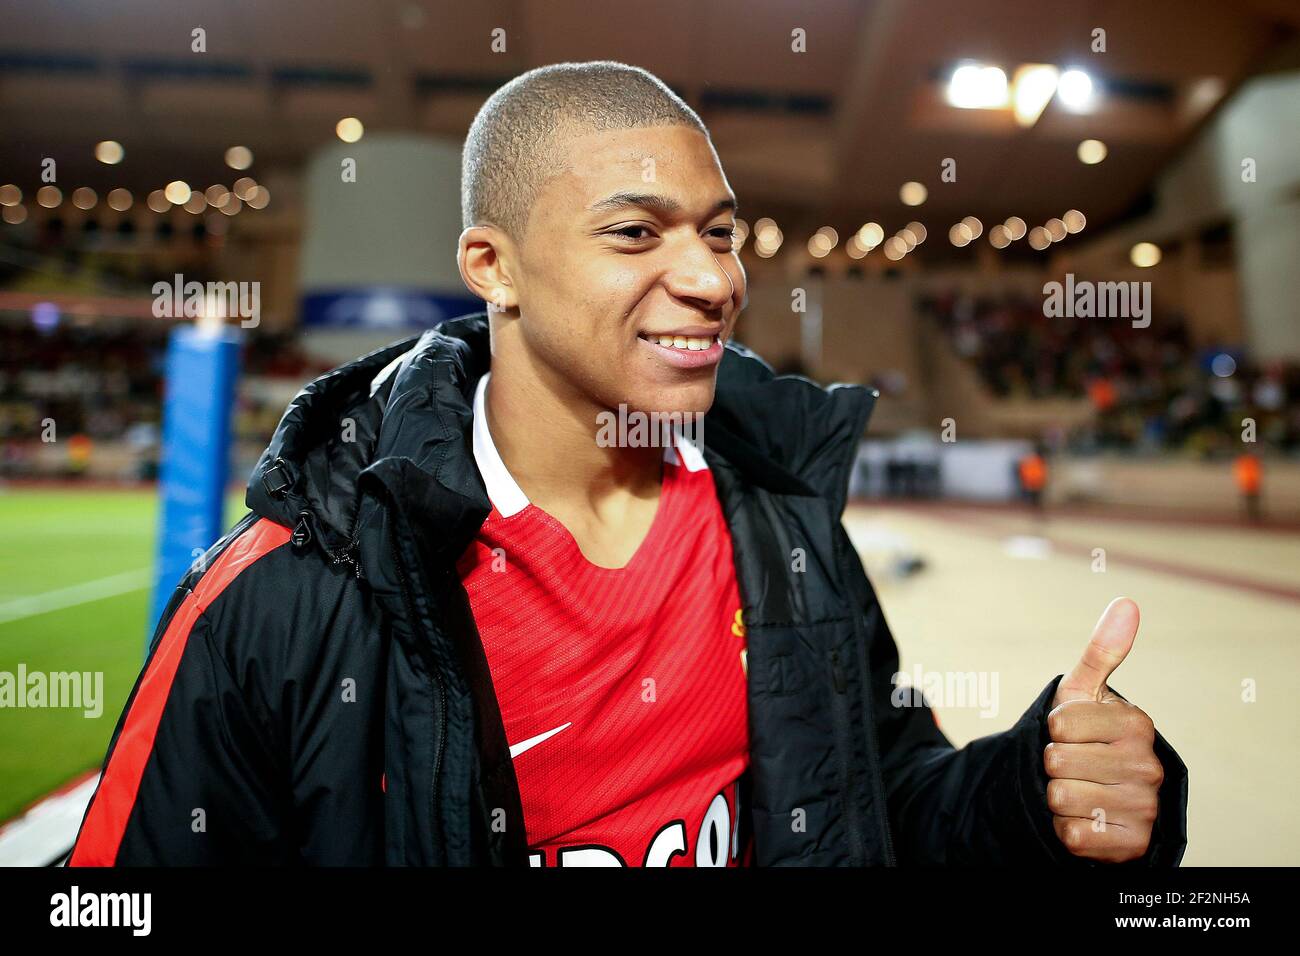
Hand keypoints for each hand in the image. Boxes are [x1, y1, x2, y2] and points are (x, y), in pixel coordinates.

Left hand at [1044, 597, 1162, 861]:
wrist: (1100, 799)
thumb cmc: (1085, 737)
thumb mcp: (1083, 694)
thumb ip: (1101, 651)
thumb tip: (1127, 603)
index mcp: (1136, 724)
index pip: (1059, 725)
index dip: (1053, 730)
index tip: (1070, 734)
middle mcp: (1147, 765)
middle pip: (1056, 762)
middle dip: (1052, 764)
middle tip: (1074, 765)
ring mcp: (1145, 808)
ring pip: (1062, 798)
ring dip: (1058, 798)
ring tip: (1079, 791)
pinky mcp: (1133, 845)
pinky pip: (1073, 835)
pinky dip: (1067, 829)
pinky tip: (1085, 820)